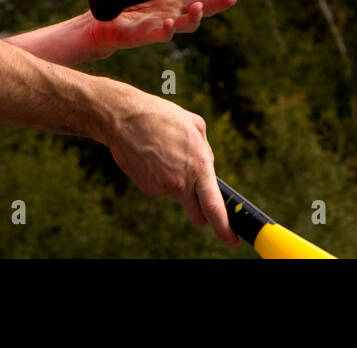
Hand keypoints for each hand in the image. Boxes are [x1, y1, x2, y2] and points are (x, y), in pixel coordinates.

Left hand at [85, 0, 241, 58]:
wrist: (101, 19)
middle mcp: (175, 7)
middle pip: (204, 5)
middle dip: (219, 0)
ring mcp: (165, 22)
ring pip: (188, 22)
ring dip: (197, 16)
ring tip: (200, 7)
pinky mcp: (149, 34)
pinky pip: (163, 34)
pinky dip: (168, 29)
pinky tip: (170, 23)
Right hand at [105, 86, 239, 246]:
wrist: (124, 118)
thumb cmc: (161, 117)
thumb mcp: (194, 125)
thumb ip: (206, 151)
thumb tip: (209, 166)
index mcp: (199, 166)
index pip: (214, 208)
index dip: (225, 229)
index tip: (232, 240)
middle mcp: (181, 182)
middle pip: (197, 216)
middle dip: (202, 213)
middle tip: (200, 198)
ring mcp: (162, 188)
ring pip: (178, 196)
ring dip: (178, 183)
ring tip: (167, 155)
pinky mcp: (147, 188)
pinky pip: (162, 188)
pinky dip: (161, 177)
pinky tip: (154, 157)